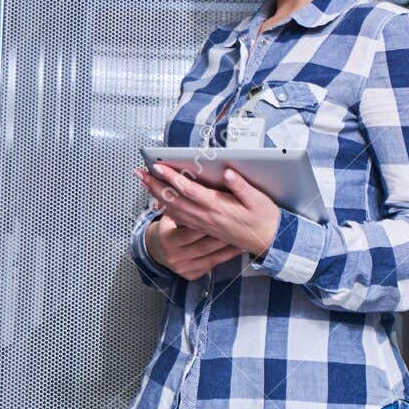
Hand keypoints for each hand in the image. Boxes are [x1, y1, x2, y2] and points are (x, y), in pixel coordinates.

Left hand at [137, 163, 280, 260]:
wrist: (269, 242)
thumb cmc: (265, 219)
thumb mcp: (258, 199)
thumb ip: (241, 186)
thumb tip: (228, 173)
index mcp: (217, 207)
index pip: (188, 190)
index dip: (171, 177)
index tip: (158, 166)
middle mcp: (206, 217)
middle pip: (174, 199)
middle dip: (155, 185)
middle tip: (139, 173)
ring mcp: (204, 224)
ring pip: (174, 209)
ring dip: (156, 195)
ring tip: (145, 183)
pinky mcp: (205, 228)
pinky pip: (180, 219)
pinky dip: (166, 209)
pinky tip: (159, 203)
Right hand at [144, 213, 242, 279]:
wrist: (159, 250)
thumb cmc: (169, 229)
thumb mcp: (168, 216)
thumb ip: (176, 205)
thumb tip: (183, 183)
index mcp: (168, 239)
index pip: (190, 230)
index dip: (207, 222)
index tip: (223, 214)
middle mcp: (175, 255)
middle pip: (203, 244)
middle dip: (222, 234)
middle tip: (241, 225)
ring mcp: (184, 267)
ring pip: (211, 255)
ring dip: (228, 245)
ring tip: (244, 235)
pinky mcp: (191, 274)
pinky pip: (213, 264)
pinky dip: (227, 255)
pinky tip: (239, 247)